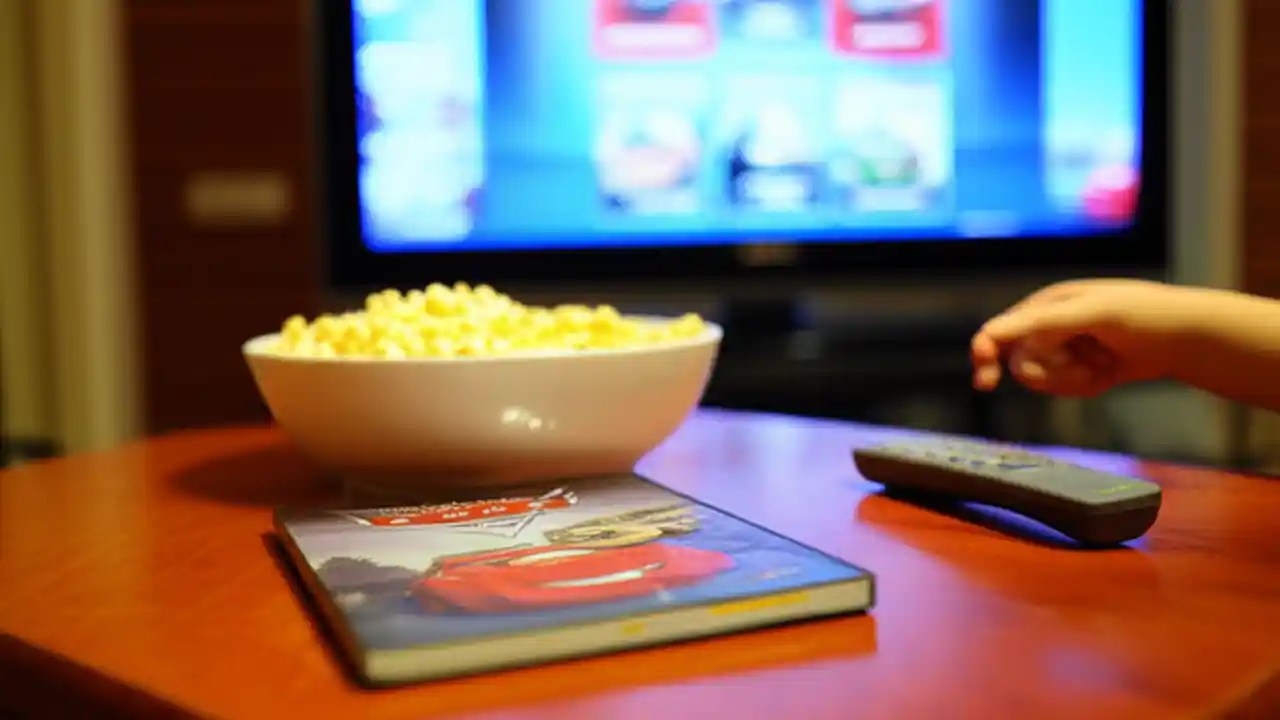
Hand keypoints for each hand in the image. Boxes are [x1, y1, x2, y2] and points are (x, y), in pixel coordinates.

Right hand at [970, 279, 1194, 396]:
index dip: (985, 353)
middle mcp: (1048, 326)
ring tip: (1103, 366)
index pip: (999, 330)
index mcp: (1045, 305)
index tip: (986, 382)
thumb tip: (996, 333)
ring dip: (1072, 379)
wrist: (1186, 336)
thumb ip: (1044, 323)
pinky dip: (1085, 386)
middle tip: (1084, 368)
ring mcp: (1064, 350)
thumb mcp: (1092, 313)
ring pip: (1041, 380)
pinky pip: (1063, 389)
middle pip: (1019, 363)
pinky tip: (1110, 372)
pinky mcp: (1079, 370)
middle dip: (1052, 371)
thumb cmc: (1143, 314)